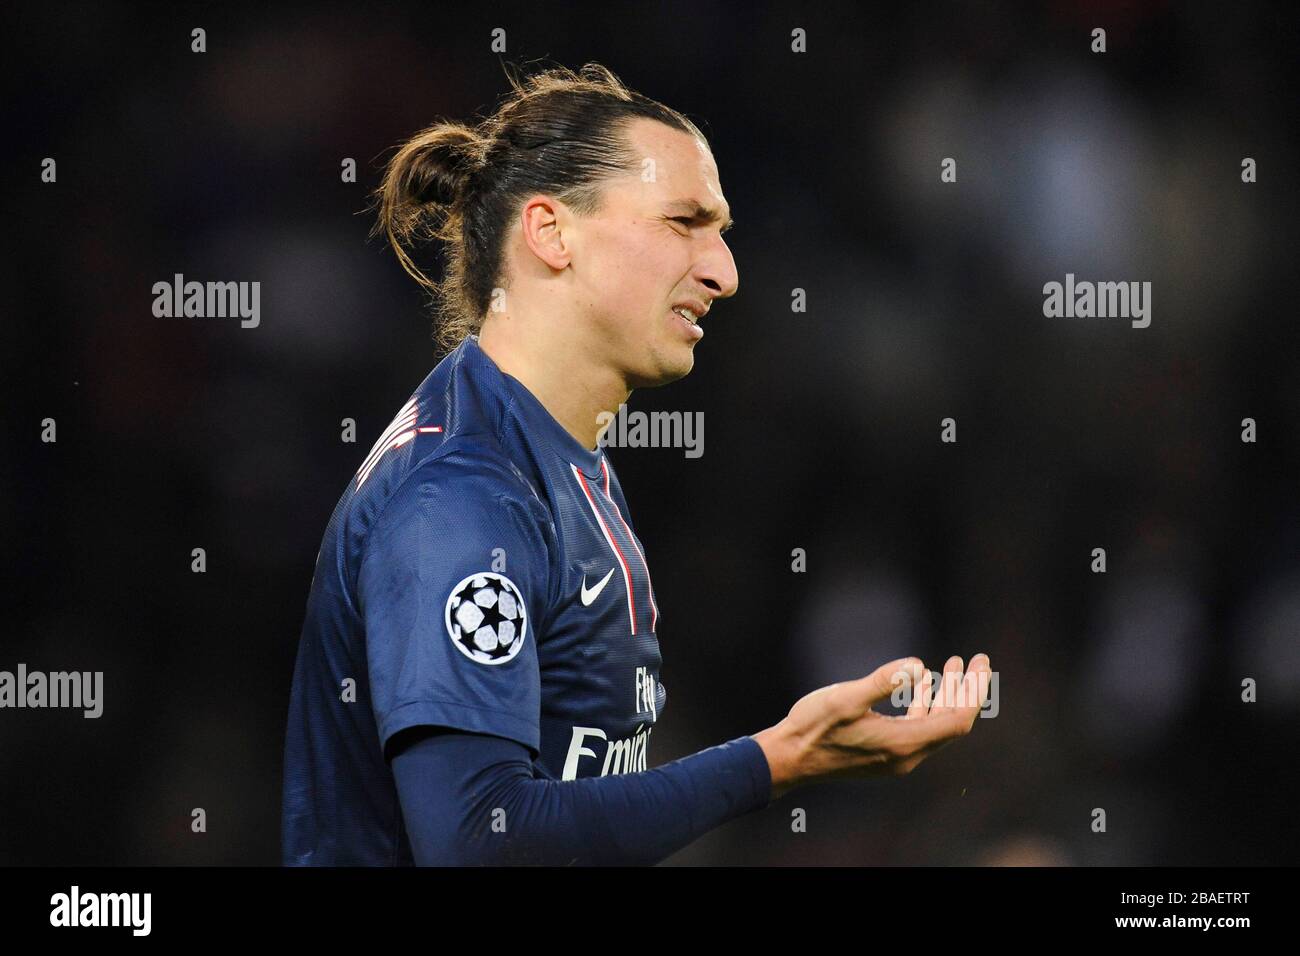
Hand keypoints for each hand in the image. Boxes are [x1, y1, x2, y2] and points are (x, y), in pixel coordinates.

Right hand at [753, 654, 991, 798]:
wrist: (789, 758)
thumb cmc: (813, 726)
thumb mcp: (845, 698)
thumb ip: (882, 682)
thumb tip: (917, 665)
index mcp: (904, 744)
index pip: (958, 719)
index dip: (975, 690)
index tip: (980, 662)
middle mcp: (908, 756)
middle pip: (953, 722)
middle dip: (968, 689)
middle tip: (977, 659)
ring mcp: (898, 758)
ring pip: (937, 725)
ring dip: (949, 695)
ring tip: (954, 665)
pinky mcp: (886, 755)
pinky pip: (920, 728)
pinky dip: (928, 704)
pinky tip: (923, 684)